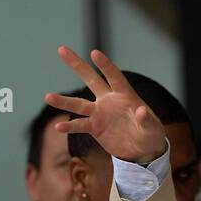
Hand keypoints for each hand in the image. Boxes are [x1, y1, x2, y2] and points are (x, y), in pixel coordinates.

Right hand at [46, 46, 167, 164]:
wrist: (141, 151)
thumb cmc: (150, 135)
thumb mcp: (152, 128)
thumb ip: (147, 120)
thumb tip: (142, 111)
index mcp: (125, 96)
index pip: (115, 77)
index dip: (105, 66)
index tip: (94, 53)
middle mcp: (109, 100)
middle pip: (91, 79)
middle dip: (77, 65)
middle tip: (61, 50)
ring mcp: (100, 113)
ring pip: (79, 104)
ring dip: (64, 101)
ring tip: (48, 97)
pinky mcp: (94, 127)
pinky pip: (80, 125)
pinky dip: (69, 127)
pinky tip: (58, 127)